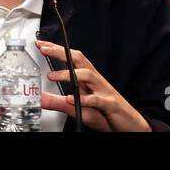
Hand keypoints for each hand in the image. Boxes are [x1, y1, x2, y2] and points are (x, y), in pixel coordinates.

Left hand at [35, 40, 150, 131]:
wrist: (129, 125)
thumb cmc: (105, 113)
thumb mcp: (76, 107)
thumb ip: (58, 102)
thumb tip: (39, 98)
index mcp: (88, 79)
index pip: (71, 58)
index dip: (56, 50)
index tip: (41, 44)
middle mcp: (96, 81)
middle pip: (78, 60)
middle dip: (60, 52)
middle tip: (43, 49)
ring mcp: (103, 91)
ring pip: (87, 75)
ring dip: (68, 74)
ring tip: (52, 76)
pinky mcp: (110, 105)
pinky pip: (97, 100)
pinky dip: (84, 99)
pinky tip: (70, 99)